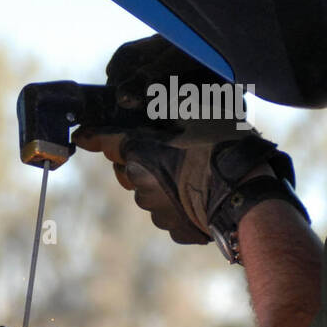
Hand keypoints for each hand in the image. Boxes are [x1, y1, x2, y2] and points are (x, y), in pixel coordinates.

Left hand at [74, 125, 283, 244]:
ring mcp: (157, 211)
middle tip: (162, 148)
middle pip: (127, 169)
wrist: (245, 196)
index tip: (81, 136)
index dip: (91, 136)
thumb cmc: (222, 147)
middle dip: (136, 159)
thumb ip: (168, 106)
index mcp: (139, 153)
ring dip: (159, 182)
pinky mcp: (175, 229)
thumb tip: (153, 96)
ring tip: (189, 173)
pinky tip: (201, 195)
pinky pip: (170, 213)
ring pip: (148, 192)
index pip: (104, 142)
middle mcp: (140, 184)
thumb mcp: (196, 113)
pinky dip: (179, 204)